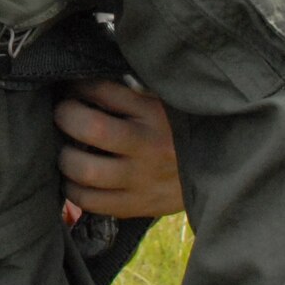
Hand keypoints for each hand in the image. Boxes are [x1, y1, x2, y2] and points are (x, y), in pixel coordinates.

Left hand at [55, 78, 182, 219]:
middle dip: (66, 117)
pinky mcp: (138, 205)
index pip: (102, 90)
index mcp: (154, 111)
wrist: (222, 172)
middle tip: (63, 114)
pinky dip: (74, 191)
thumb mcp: (164, 101)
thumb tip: (84, 79)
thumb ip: (131, 90)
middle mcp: (148, 145)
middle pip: (91, 128)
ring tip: (66, 149)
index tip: (71, 87)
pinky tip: (75, 179)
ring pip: (86, 171)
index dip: (77, 86)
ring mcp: (143, 179)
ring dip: (65, 158)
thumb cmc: (180, 129)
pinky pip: (93, 202)